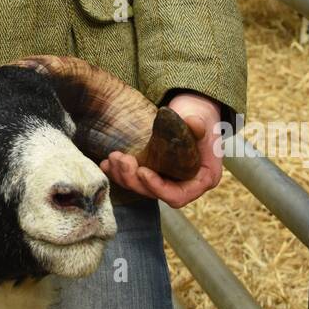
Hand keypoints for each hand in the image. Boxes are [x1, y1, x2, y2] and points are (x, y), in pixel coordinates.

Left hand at [100, 92, 222, 209]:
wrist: (190, 113)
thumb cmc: (199, 116)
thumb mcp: (201, 119)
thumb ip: (198, 125)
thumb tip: (193, 122)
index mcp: (201, 178)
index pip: (178, 195)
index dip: (158, 188)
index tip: (143, 171)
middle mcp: (183, 185)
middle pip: (155, 194)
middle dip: (134, 180)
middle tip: (122, 159)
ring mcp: (166, 180)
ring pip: (141, 187)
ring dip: (123, 176)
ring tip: (113, 157)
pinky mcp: (152, 173)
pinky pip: (133, 179)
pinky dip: (118, 173)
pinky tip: (106, 163)